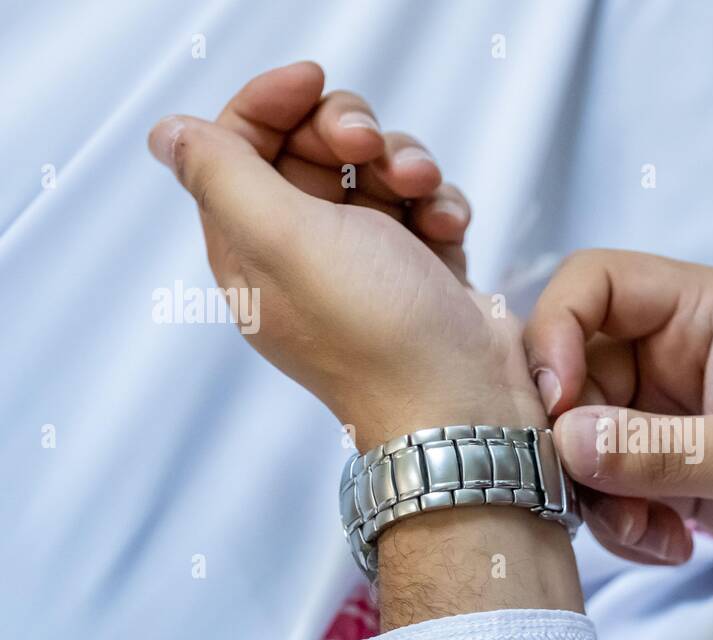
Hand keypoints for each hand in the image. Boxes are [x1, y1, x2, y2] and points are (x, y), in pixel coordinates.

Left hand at [147, 62, 544, 449]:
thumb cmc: (377, 333)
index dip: (270, 104)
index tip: (313, 82)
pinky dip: (439, 204)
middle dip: (347, 132)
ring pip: (375, 169)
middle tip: (370, 148)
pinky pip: (424, 204)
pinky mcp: (421, 270)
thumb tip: (171, 134)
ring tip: (423, 193)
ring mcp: (367, 263)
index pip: (238, 148)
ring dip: (405, 164)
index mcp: (252, 250)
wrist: (464, 406)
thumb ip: (222, 174)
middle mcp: (304, 254)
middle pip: (310, 149)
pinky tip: (449, 228)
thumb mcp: (284, 240)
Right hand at [524, 251, 712, 563]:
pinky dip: (624, 522)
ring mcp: (662, 413)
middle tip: (594, 498)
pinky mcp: (666, 466)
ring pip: (580, 440)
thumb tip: (567, 441)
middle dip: (571, 441)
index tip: (554, 404)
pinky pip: (610, 487)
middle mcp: (667, 354)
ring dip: (598, 497)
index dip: (555, 331)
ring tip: (654, 534)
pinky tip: (672, 544)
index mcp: (697, 312)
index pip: (592, 284)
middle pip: (568, 372)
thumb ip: (667, 451)